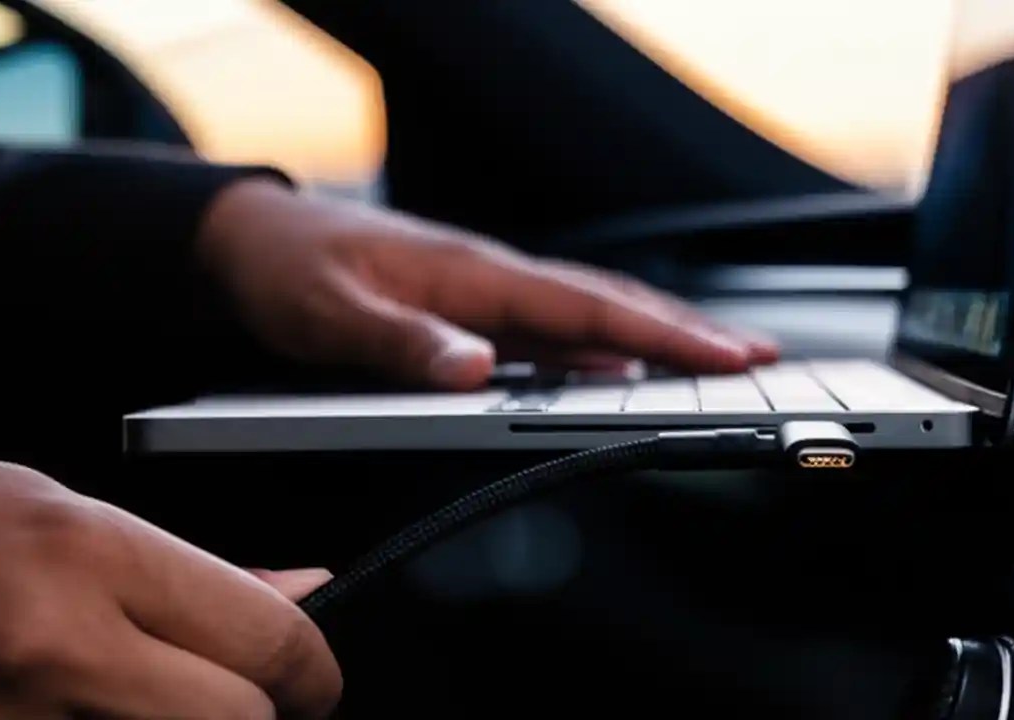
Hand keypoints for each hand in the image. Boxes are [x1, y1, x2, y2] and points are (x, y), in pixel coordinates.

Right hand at [0, 455, 340, 718]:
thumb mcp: (71, 513)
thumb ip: (194, 567)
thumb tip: (296, 592)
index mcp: (91, 558)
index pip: (264, 635)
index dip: (314, 667)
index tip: (314, 676)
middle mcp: (58, 650)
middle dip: (261, 711)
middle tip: (249, 695)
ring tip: (152, 695)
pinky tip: (94, 712)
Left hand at [199, 179, 778, 389]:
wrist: (254, 239)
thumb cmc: (290, 269)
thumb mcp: (328, 313)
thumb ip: (400, 341)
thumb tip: (477, 369)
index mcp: (473, 274)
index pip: (585, 308)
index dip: (660, 335)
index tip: (727, 356)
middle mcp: (492, 277)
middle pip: (607, 303)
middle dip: (685, 332)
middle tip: (758, 359)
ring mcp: (486, 291)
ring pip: (588, 315)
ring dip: (654, 337)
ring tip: (714, 361)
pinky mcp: (472, 308)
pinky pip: (553, 329)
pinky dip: (602, 348)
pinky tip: (617, 373)